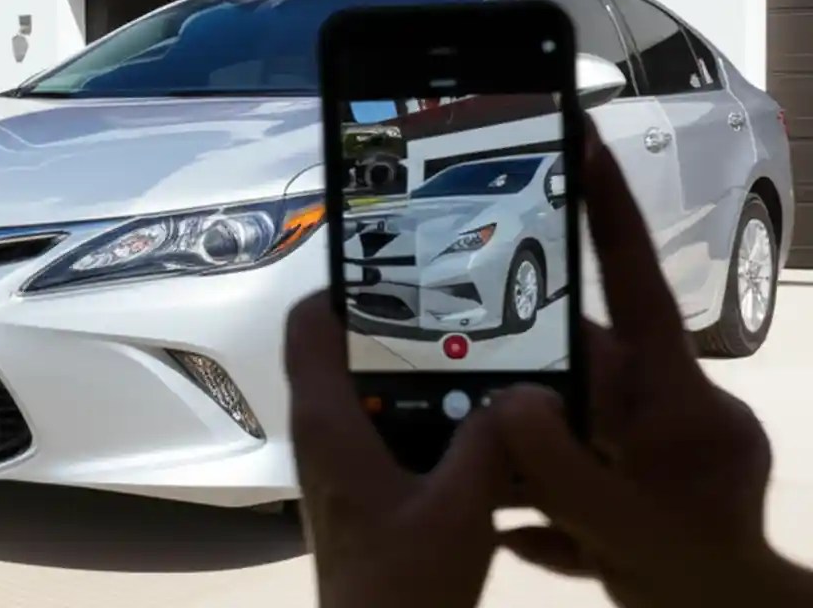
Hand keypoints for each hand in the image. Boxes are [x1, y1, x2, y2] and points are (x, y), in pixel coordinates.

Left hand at [284, 292, 509, 607]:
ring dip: (424, 375)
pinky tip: (487, 423)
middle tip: (467, 306)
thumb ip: (493, 444)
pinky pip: (392, 429)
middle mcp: (324, 432)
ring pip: (374, 392)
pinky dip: (430, 416)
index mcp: (329, 422)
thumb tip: (531, 392)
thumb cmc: (403, 583)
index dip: (343, 284)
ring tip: (489, 357)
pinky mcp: (364, 487)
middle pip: (347, 351)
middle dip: (403, 327)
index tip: (401, 265)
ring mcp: (341, 462)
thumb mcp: (459, 510)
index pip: (309, 325)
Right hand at [489, 116, 803, 606]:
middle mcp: (660, 400)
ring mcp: (646, 437)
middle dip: (518, 371)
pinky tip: (517, 530)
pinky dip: (540, 492)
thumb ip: (558, 469)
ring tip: (473, 472)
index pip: (637, 284)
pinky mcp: (631, 471)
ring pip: (564, 414)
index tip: (582, 140)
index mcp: (674, 393)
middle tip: (453, 369)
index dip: (608, 210)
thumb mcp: (624, 531)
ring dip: (521, 447)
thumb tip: (507, 401)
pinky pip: (570, 459)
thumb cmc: (698, 578)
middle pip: (576, 359)